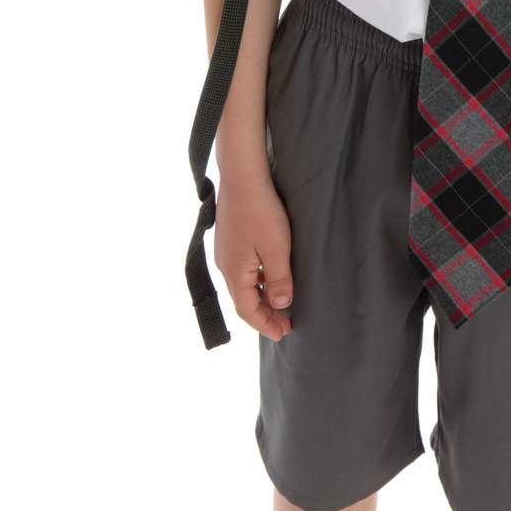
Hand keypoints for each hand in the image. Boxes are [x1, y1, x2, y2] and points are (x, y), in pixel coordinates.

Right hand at [214, 173, 293, 340]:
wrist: (242, 175)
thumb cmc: (261, 211)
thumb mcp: (276, 248)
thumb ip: (279, 279)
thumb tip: (280, 305)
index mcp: (234, 273)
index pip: (248, 310)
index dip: (265, 324)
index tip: (283, 334)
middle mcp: (226, 265)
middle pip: (244, 300)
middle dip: (264, 314)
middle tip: (285, 324)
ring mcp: (226, 251)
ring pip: (244, 284)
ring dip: (261, 297)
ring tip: (280, 303)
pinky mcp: (231, 238)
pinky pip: (243, 269)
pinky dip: (257, 280)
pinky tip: (269, 274)